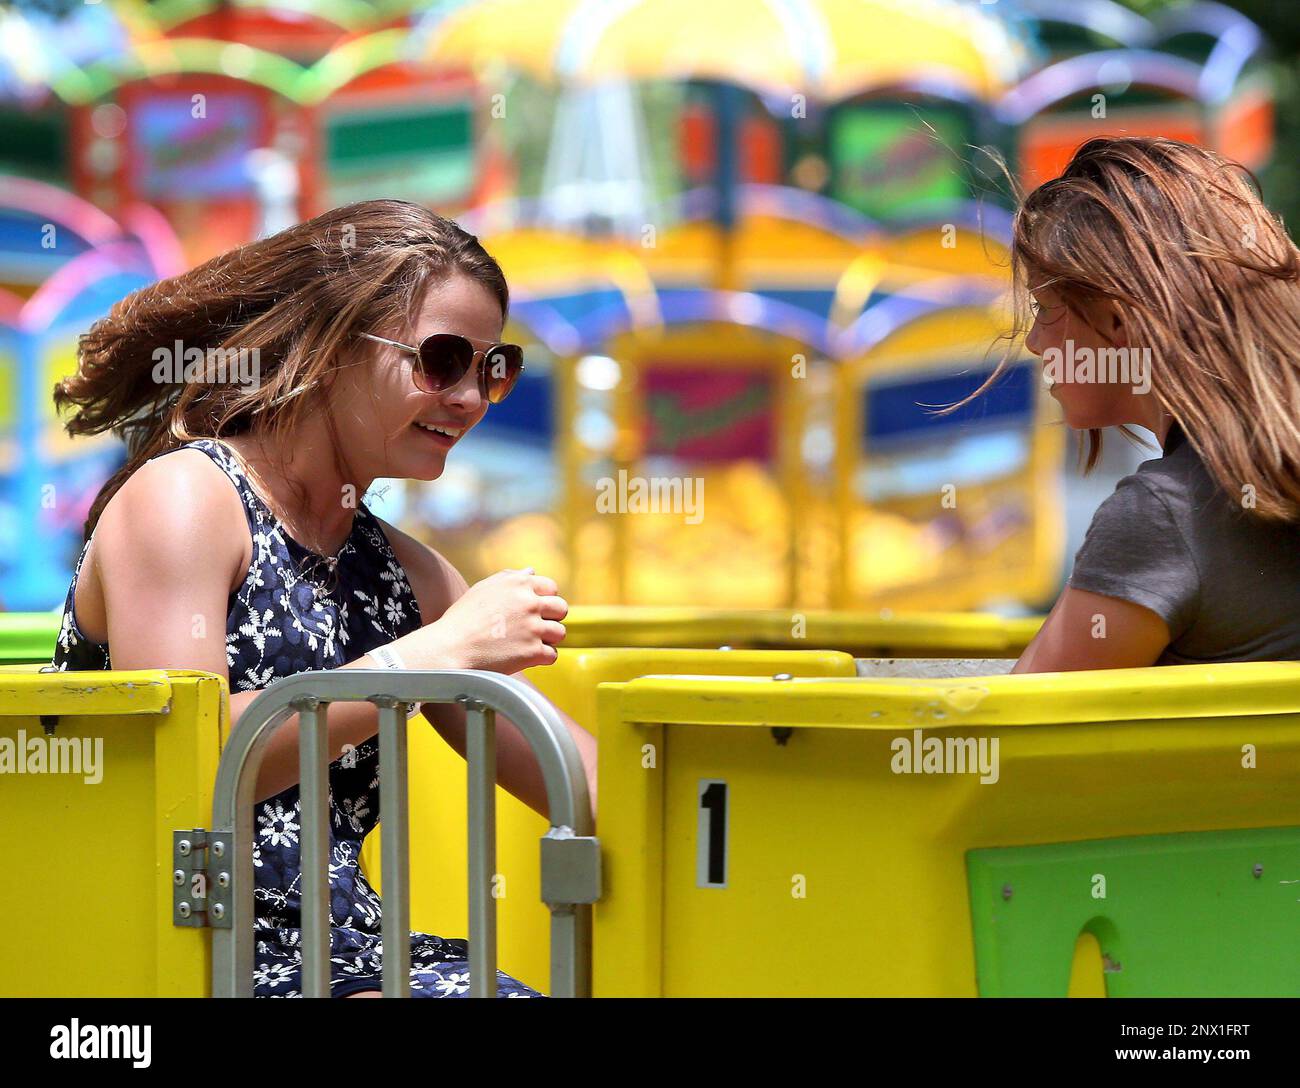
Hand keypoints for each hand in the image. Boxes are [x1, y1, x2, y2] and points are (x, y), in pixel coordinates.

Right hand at [389, 567, 567, 673]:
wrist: (450, 649)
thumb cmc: (463, 620)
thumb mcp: (483, 589)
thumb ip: (510, 578)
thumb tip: (532, 571)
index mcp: (519, 583)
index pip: (551, 587)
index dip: (544, 600)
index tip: (534, 611)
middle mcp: (529, 602)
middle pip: (561, 609)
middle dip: (551, 618)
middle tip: (534, 628)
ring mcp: (533, 627)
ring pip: (560, 633)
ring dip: (547, 640)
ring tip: (527, 643)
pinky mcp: (533, 651)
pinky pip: (553, 655)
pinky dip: (541, 658)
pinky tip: (525, 657)